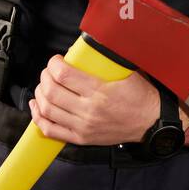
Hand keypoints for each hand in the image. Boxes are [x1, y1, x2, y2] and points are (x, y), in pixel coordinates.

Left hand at [29, 54, 160, 145]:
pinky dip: (39, 118)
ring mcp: (83, 126)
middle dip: (44, 77)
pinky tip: (37, 107)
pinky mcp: (81, 138)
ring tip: (43, 86)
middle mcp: (88, 110)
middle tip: (49, 71)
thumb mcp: (126, 73)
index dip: (53, 64)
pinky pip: (51, 130)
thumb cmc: (140, 97)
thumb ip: (104, 63)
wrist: (150, 123)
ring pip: (48, 110)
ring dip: (40, 95)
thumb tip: (81, 51)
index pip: (63, 75)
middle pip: (52, 91)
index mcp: (99, 91)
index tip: (56, 60)